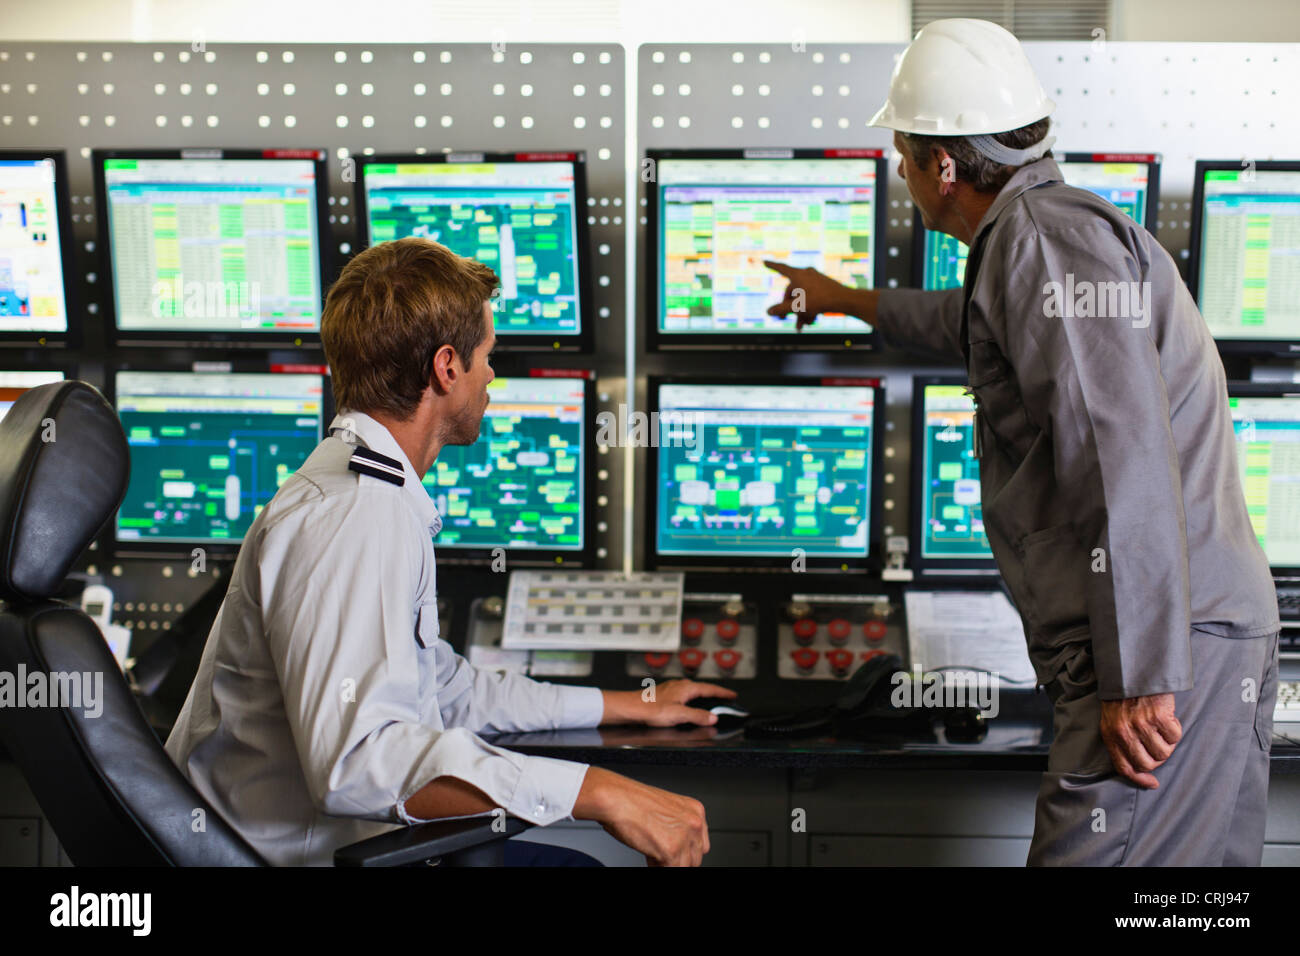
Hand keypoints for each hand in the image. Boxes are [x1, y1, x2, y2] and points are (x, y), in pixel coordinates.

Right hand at [574, 767, 708, 865]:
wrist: (616, 798)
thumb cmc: (631, 801)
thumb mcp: (665, 810)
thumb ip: (676, 826)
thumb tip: (678, 845)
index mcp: (695, 810)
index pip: (700, 843)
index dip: (684, 851)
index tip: (674, 854)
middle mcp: (694, 822)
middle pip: (695, 857)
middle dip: (677, 859)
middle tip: (659, 854)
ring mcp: (685, 837)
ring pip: (684, 866)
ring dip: (667, 864)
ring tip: (651, 853)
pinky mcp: (672, 850)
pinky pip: (670, 870)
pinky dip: (656, 866)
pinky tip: (648, 856)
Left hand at [642, 679, 737, 726]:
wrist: (633, 707)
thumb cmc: (652, 709)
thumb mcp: (679, 715)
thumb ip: (698, 716)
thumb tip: (713, 718)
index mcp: (687, 688)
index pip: (711, 689)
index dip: (723, 693)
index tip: (733, 695)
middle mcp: (681, 685)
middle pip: (703, 689)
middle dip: (715, 694)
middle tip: (726, 699)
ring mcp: (673, 688)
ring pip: (694, 691)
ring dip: (704, 697)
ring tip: (711, 703)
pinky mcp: (667, 694)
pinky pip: (685, 695)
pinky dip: (693, 700)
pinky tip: (690, 706)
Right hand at [763, 259, 854, 329]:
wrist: (844, 299)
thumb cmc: (819, 300)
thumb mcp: (797, 307)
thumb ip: (781, 309)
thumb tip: (769, 312)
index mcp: (798, 275)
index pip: (781, 268)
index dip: (772, 266)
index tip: (764, 262)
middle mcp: (806, 274)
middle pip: (792, 292)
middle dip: (789, 307)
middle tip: (785, 319)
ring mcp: (816, 279)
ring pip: (802, 297)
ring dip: (800, 312)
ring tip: (802, 325)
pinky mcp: (824, 286)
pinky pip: (812, 297)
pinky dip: (810, 308)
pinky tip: (812, 320)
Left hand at [1099, 693, 1181, 787]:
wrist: (1132, 673)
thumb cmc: (1123, 700)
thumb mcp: (1112, 722)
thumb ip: (1121, 744)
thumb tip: (1140, 772)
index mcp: (1111, 736)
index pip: (1124, 768)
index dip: (1140, 779)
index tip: (1152, 783)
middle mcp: (1125, 732)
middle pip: (1147, 764)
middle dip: (1157, 759)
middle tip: (1159, 746)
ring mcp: (1142, 725)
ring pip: (1163, 753)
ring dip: (1167, 744)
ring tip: (1162, 730)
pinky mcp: (1159, 716)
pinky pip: (1174, 737)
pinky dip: (1175, 730)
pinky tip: (1169, 719)